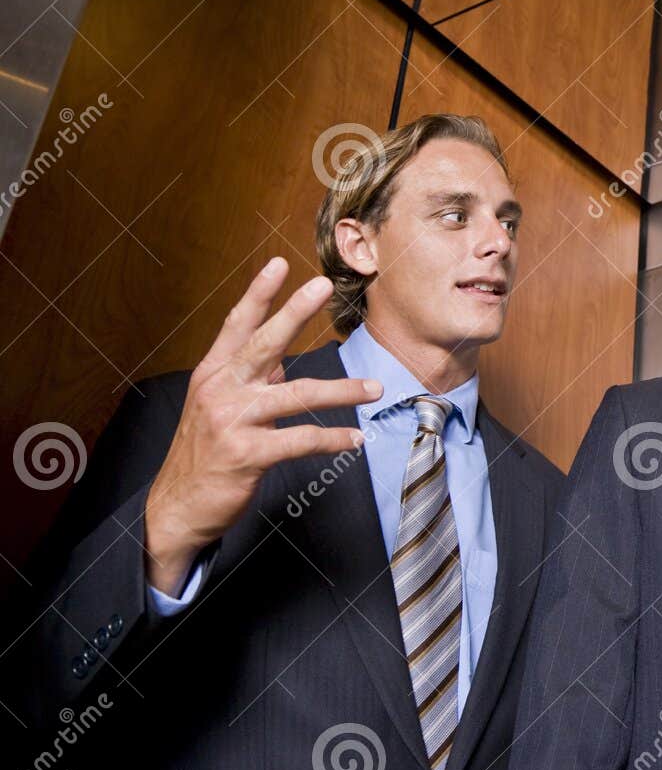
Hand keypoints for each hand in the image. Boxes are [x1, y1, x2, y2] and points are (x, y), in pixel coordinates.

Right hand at [143, 258, 379, 594]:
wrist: (178, 506)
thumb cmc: (205, 453)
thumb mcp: (219, 407)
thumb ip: (250, 380)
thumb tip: (281, 359)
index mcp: (213, 373)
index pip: (236, 324)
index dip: (258, 293)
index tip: (280, 262)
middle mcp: (220, 389)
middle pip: (264, 343)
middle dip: (294, 311)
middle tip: (323, 285)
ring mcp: (232, 421)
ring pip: (297, 395)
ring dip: (342, 391)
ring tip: (376, 388)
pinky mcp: (246, 454)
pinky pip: (301, 440)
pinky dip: (333, 439)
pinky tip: (355, 439)